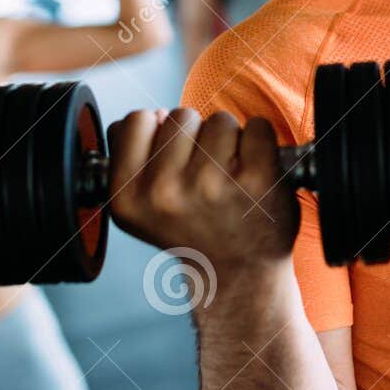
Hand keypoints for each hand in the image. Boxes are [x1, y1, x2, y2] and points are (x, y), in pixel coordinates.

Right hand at [106, 108, 299, 271]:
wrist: (239, 275)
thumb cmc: (193, 231)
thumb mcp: (141, 205)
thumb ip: (133, 156)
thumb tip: (155, 114)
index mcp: (128, 197)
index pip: (136, 120)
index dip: (157, 132)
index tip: (170, 160)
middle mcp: (165, 193)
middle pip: (180, 115)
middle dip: (195, 137)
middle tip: (203, 177)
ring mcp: (211, 185)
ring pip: (220, 120)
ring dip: (229, 141)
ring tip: (228, 179)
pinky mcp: (256, 181)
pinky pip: (258, 127)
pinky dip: (261, 143)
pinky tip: (253, 175)